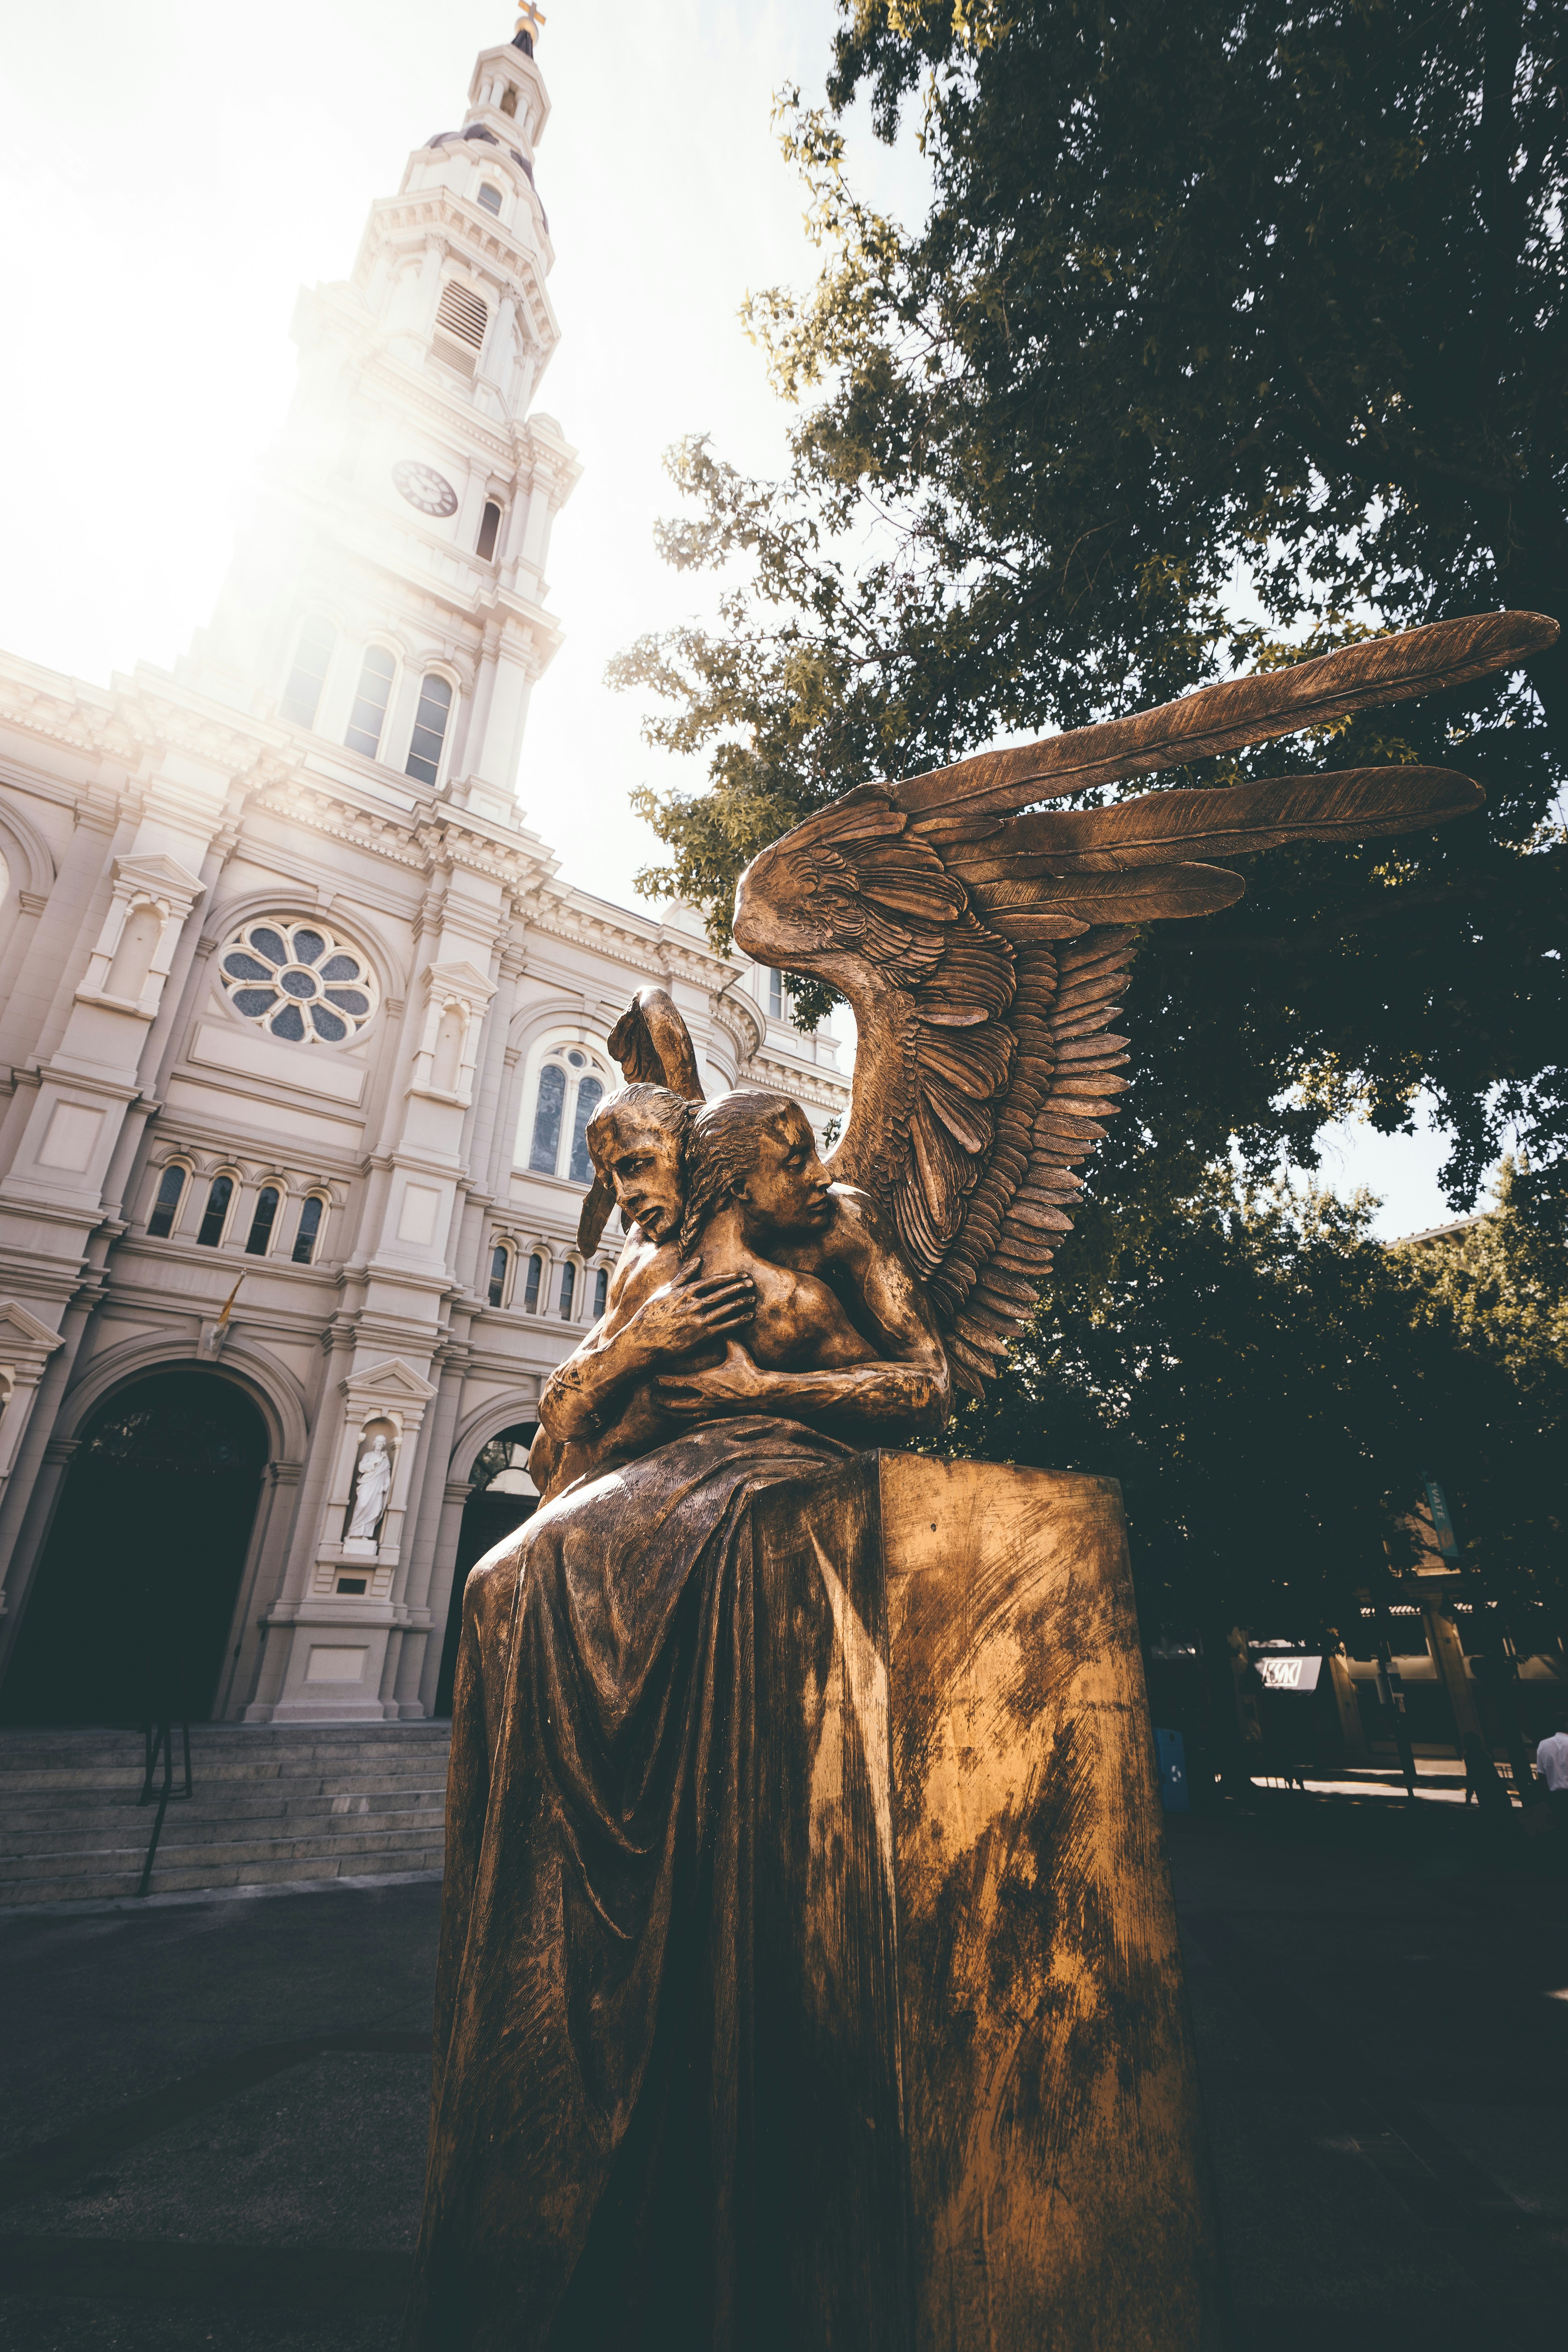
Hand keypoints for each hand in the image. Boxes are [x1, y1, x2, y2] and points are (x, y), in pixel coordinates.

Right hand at [632, 1260, 755, 1362]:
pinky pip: (725, 1326)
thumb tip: (698, 1260)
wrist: (643, 1339)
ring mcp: (698, 1320)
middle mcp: (693, 1304)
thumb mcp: (665, 1291)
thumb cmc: (651, 1313)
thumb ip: (684, 1275)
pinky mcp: (701, 1335)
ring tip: (752, 1297)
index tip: (741, 1274)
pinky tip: (748, 1316)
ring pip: (725, 1309)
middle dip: (738, 1287)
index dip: (729, 1277)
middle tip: (752, 1282)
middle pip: (722, 1293)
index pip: (713, 1281)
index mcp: (685, 1292)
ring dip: (741, 1302)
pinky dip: (738, 1320)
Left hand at [655, 1340, 769, 1417]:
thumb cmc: (749, 1370)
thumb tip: (720, 1323)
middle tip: (652, 1396)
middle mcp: (705, 1397)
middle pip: (676, 1402)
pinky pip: (696, 1418)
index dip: (664, 1381)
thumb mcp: (737, 1350)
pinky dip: (685, 1417)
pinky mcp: (717, 1414)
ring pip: (685, 1413)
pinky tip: (680, 1416)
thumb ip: (726, 1337)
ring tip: (661, 1407)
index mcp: (705, 1381)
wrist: (763, 1392)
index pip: (678, 1383)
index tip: (654, 1379)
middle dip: (663, 1399)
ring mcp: (711, 1407)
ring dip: (671, 1410)